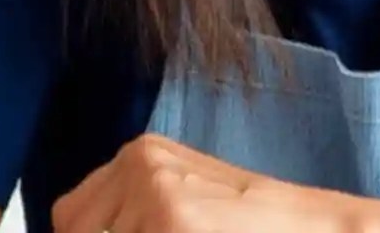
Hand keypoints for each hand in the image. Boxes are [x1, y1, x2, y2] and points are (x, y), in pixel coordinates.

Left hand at [51, 133, 350, 232]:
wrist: (310, 227)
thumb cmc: (248, 227)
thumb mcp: (182, 206)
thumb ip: (130, 219)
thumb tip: (74, 232)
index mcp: (140, 154)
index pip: (69, 217)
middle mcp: (140, 160)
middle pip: (75, 230)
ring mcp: (153, 187)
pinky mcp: (170, 217)